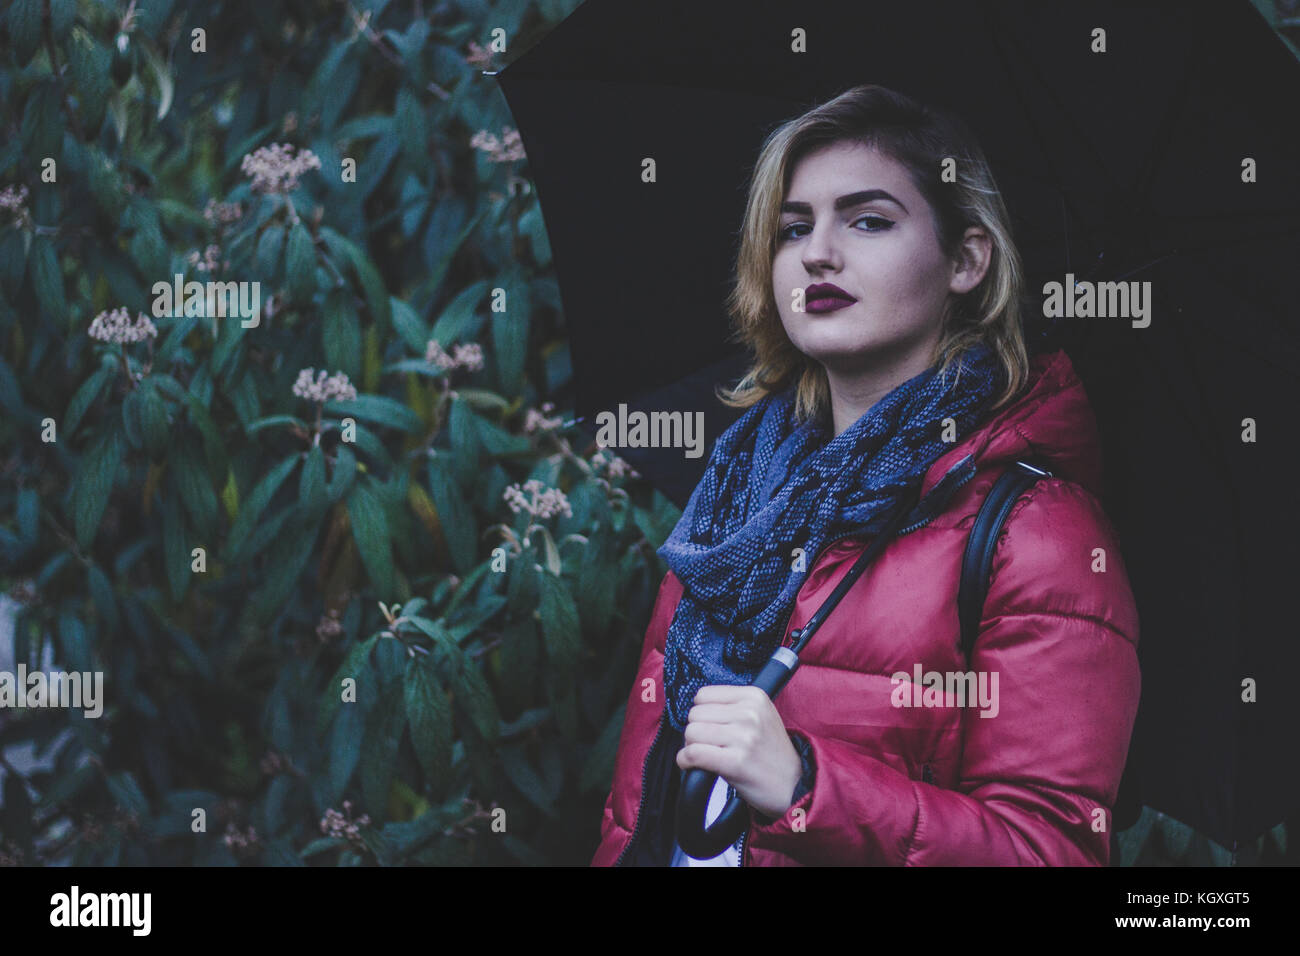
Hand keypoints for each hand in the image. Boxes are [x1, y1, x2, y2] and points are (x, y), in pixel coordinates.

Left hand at [675, 684, 802, 819]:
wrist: (795, 786)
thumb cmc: (771, 753)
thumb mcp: (761, 716)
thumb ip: (732, 706)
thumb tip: (694, 709)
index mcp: (755, 696)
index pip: (704, 695)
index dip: (702, 713)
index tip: (711, 727)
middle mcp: (750, 713)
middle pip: (695, 714)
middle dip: (696, 731)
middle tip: (710, 745)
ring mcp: (744, 737)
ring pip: (691, 733)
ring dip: (691, 747)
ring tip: (707, 756)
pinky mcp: (736, 761)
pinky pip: (693, 754)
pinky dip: (685, 761)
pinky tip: (694, 766)